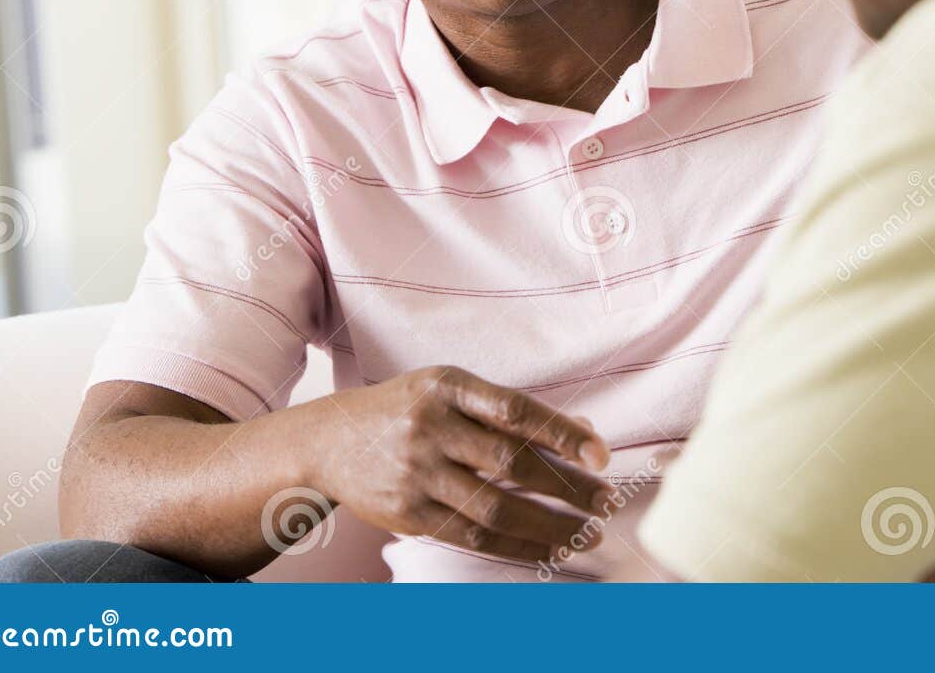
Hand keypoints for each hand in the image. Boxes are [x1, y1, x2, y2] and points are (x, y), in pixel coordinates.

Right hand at [305, 365, 612, 562]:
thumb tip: (583, 431)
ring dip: (549, 524)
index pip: (515, 411)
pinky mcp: (408, 513)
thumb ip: (508, 409)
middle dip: (566, 486)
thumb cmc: (407, 409)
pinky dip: (516, 544)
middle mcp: (431, 427)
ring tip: (586, 532)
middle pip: (511, 462)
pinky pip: (471, 534)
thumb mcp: (450, 389)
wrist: (328, 439)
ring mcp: (417, 473)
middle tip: (606, 501)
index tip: (601, 456)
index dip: (562, 434)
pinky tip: (547, 548)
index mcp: (447, 386)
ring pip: (494, 506)